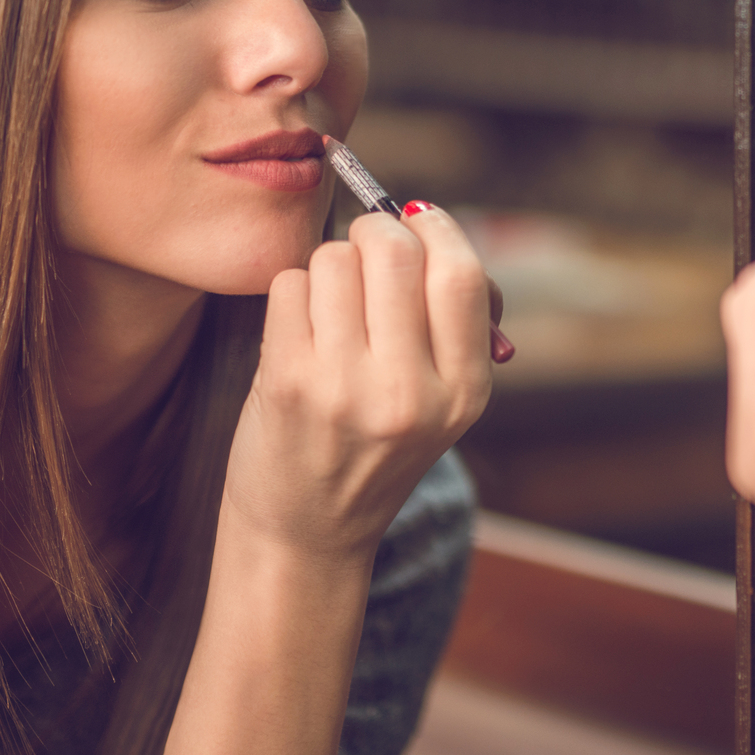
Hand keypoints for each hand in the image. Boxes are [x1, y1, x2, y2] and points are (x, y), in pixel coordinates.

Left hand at [225, 205, 493, 567]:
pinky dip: (292, 291)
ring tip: (330, 307)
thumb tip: (426, 225)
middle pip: (396, 252)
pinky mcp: (289, 383)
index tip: (418, 222)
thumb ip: (449, 323)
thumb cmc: (372, 447)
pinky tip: (299, 330)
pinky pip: (289, 285)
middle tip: (365, 248)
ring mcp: (348, 389)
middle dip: (375, 232)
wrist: (307, 533)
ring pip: (336, 260)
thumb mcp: (440, 402)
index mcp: (465, 393)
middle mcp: (413, 394)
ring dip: (329, 265)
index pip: (463, 275)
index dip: (438, 229)